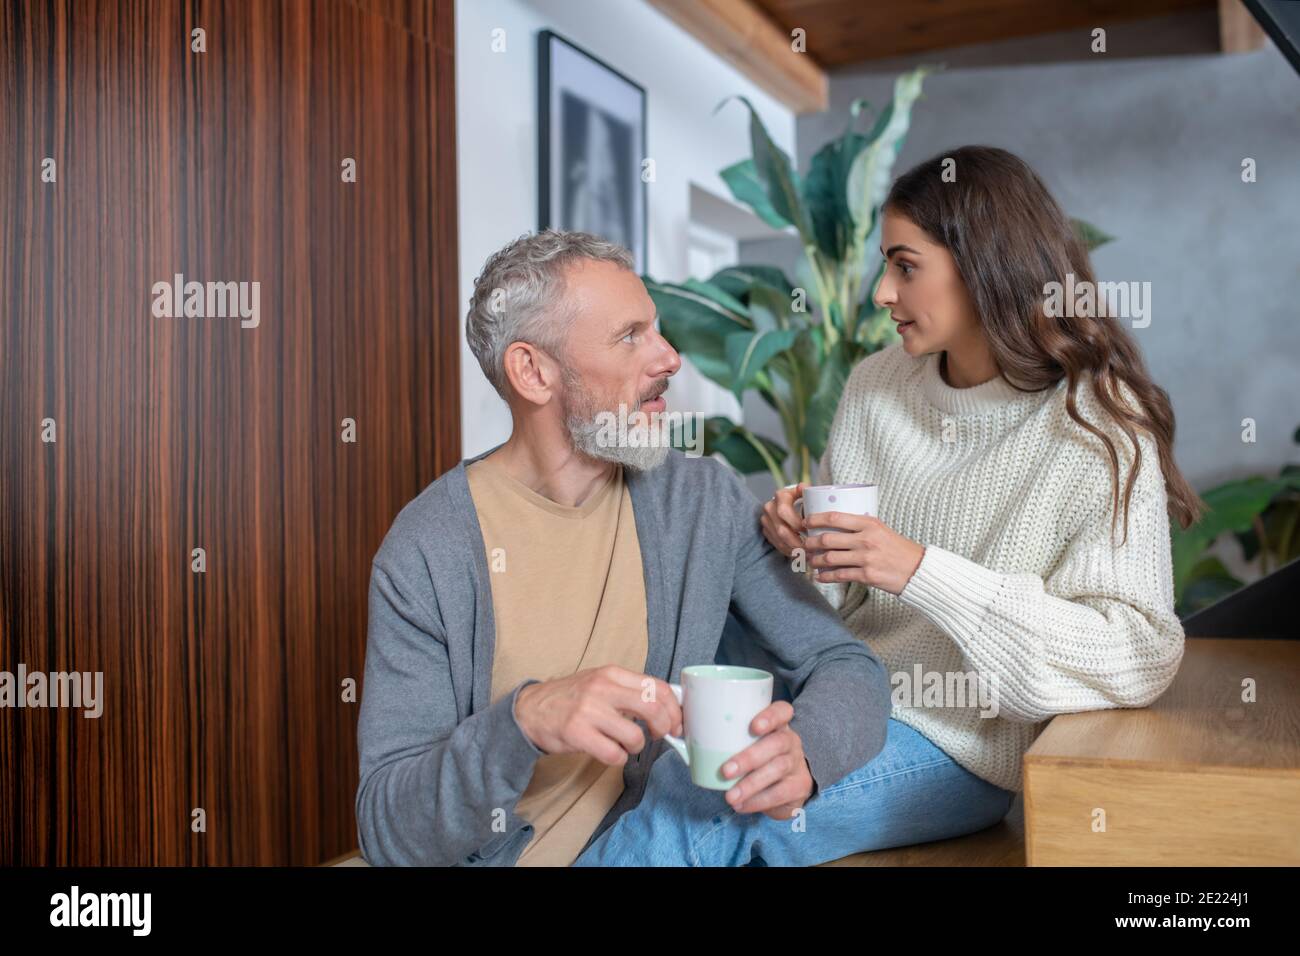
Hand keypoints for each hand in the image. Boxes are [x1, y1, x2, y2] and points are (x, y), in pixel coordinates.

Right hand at [514, 665, 683, 766]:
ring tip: (624, 744)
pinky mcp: (577, 733)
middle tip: (659, 735)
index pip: (657, 687)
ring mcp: (589, 710)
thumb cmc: (571, 698)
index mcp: (612, 673)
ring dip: (636, 747)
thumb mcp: (601, 682)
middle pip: (653, 708)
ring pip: (635, 736)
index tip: (676, 723)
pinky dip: (618, 758)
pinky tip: (608, 751)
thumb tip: (667, 708)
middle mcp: (602, 687)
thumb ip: (630, 691)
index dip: (674, 708)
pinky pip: (614, 754)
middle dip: (664, 727)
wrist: (530, 709)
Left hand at [719, 700, 812, 819]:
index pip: (782, 711)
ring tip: (730, 796)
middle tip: (725, 771)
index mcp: (776, 724)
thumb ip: (718, 733)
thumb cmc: (754, 756)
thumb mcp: (742, 742)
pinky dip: (758, 801)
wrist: (786, 785)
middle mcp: (790, 740)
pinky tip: (741, 805)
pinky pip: (780, 793)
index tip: (753, 726)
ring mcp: (796, 763)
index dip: (770, 716)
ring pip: (777, 769)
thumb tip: (678, 731)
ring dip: (751, 784)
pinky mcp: (799, 786)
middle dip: (749, 758)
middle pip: (776, 743)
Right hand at [760, 482, 810, 556]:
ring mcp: (766, 520)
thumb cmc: (802, 498)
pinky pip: (777, 544)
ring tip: (808, 554)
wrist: (789, 502)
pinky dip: (789, 551)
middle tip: (810, 547)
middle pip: (781, 529)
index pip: (784, 512)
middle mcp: (770, 507)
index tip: (810, 531)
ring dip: (793, 549)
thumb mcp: (805, 492)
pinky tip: (800, 554)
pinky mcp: (766, 530)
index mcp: (780, 496)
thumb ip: (807, 491)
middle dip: (797, 541)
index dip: (797, 524)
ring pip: (779, 539)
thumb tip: (802, 487)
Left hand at [803, 511, 925, 594]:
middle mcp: (866, 539)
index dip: (815, 519)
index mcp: (869, 524)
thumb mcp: (881, 529)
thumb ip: (861, 526)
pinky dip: (826, 576)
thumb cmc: (898, 548)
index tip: (805, 522)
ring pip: (830, 558)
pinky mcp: (867, 576)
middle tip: (804, 544)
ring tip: (810, 561)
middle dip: (810, 542)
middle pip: (828, 539)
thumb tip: (834, 524)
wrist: (917, 569)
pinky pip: (839, 575)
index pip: (835, 517)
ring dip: (815, 560)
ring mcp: (866, 558)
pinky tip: (819, 576)